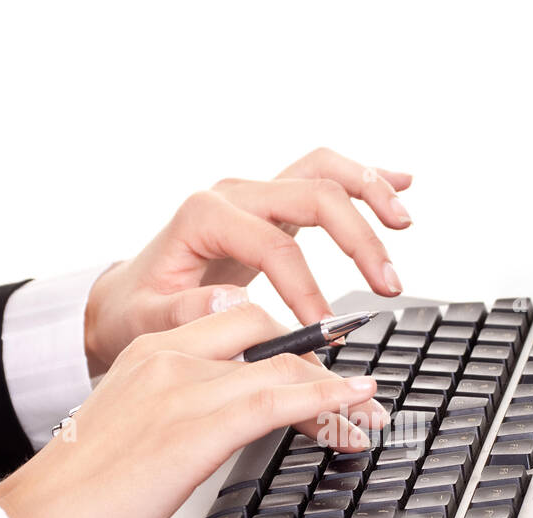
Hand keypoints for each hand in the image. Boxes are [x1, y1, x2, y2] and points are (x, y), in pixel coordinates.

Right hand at [0, 308, 385, 517]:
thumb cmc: (76, 495)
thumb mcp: (134, 434)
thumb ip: (180, 416)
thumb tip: (225, 429)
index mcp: (148, 352)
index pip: (239, 327)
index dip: (291, 347)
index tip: (322, 369)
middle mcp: (166, 357)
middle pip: (269, 337)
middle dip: (323, 365)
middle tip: (356, 397)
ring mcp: (180, 388)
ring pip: (282, 368)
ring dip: (337, 392)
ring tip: (368, 414)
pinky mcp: (193, 428)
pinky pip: (277, 400)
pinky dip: (326, 400)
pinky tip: (353, 406)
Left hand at [82, 147, 412, 373]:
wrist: (128, 296)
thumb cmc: (139, 310)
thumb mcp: (149, 321)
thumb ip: (187, 312)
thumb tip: (232, 303)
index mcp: (204, 216)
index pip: (274, 246)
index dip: (307, 289)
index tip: (325, 331)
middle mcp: (233, 193)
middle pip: (312, 195)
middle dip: (358, 239)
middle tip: (388, 286)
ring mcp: (255, 193)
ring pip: (323, 171)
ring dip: (370, 192)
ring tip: (404, 224)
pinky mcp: (272, 204)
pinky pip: (323, 176)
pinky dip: (363, 178)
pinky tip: (401, 183)